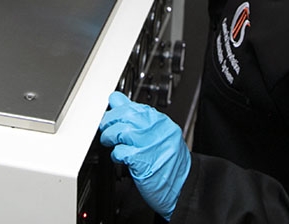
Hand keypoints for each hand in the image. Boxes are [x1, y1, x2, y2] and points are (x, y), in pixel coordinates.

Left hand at [99, 91, 190, 219]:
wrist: (182, 187)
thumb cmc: (169, 162)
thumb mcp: (158, 136)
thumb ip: (138, 118)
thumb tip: (117, 100)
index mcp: (162, 122)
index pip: (134, 106)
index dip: (118, 110)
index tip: (111, 115)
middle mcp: (157, 131)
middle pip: (126, 115)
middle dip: (110, 121)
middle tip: (106, 128)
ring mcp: (150, 145)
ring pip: (120, 131)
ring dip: (109, 137)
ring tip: (110, 142)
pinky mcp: (142, 161)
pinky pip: (120, 151)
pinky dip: (115, 154)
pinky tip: (118, 157)